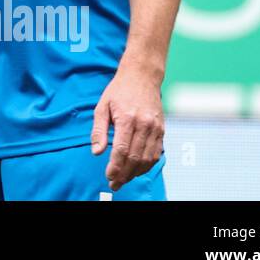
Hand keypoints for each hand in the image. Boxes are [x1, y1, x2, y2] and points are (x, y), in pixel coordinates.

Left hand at [92, 64, 164, 190]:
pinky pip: (156, 153)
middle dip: (125, 174)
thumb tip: (97, 152)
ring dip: (136, 172)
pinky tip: (137, 169)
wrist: (142, 76)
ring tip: (125, 178)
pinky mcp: (162, 130)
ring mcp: (156, 128)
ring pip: (148, 158)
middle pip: (136, 158)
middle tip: (115, 183)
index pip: (122, 150)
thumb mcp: (102, 106)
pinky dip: (147, 165)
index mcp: (127, 118)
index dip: (115, 167)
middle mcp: (144, 124)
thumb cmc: (119, 91)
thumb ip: (98, 131)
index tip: (108, 176)